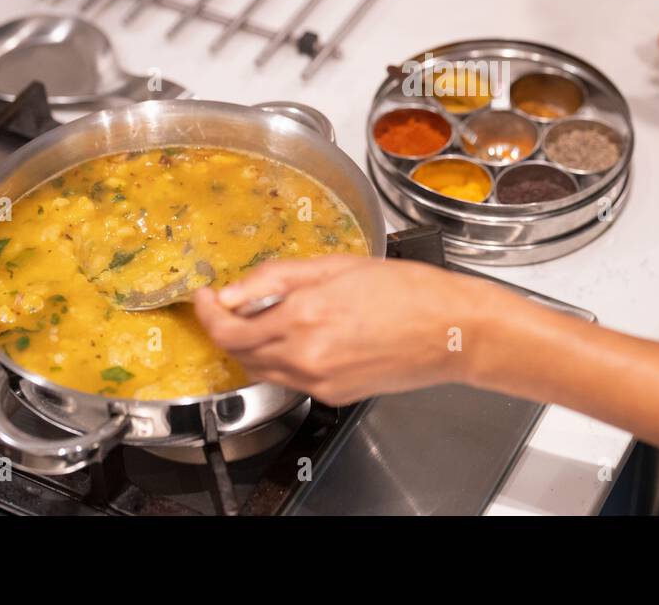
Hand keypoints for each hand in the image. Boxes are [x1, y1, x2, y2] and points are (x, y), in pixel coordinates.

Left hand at [193, 255, 510, 404]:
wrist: (451, 331)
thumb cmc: (408, 290)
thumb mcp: (337, 265)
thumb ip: (277, 278)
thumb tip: (233, 292)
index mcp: (304, 315)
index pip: (228, 327)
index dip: (208, 312)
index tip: (207, 296)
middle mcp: (305, 354)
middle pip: (238, 352)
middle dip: (226, 328)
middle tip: (229, 305)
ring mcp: (318, 380)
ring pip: (260, 369)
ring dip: (252, 345)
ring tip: (268, 318)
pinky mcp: (331, 395)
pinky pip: (289, 379)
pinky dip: (282, 359)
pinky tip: (302, 335)